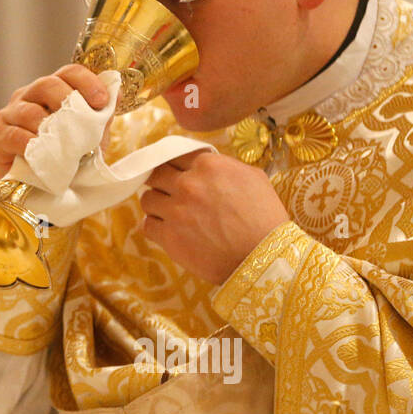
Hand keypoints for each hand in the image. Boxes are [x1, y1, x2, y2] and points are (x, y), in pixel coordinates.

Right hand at [0, 64, 109, 178]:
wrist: (45, 193)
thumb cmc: (68, 161)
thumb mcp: (91, 139)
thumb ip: (101, 117)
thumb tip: (116, 92)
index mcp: (53, 90)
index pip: (69, 72)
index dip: (86, 81)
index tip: (102, 101)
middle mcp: (29, 96)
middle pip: (47, 84)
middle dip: (67, 98)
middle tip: (82, 119)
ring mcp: (11, 115)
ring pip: (28, 110)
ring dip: (48, 125)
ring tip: (61, 142)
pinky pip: (13, 135)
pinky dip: (28, 143)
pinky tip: (40, 153)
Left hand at [140, 151, 289, 284]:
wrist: (263, 258)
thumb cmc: (265, 218)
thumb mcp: (254, 178)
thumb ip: (225, 166)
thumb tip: (206, 165)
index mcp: (208, 166)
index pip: (176, 156)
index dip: (176, 166)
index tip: (176, 173)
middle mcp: (188, 184)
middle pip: (156, 174)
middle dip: (161, 182)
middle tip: (169, 192)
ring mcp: (176, 211)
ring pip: (147, 198)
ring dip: (156, 204)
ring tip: (169, 213)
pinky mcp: (169, 237)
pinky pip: (147, 225)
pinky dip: (155, 227)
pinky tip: (167, 230)